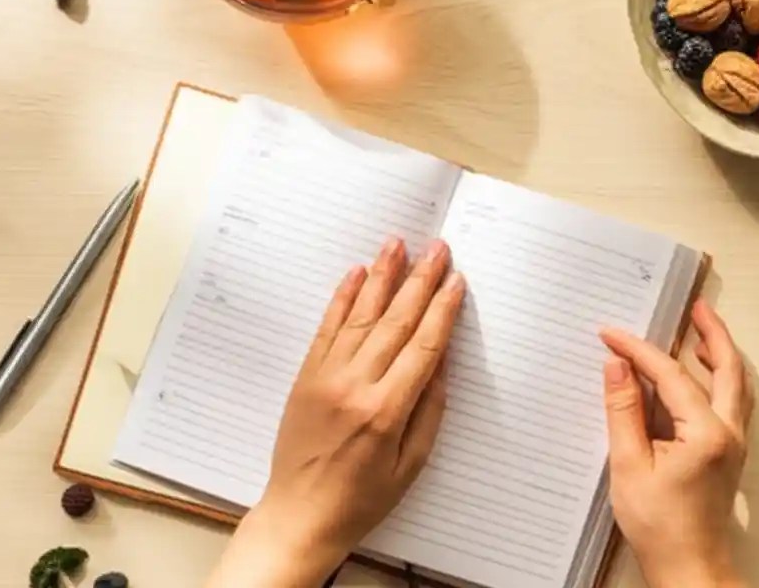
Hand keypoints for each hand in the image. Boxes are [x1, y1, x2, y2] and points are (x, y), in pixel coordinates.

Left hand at [206, 237, 465, 587]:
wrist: (300, 514)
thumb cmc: (362, 499)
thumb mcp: (411, 464)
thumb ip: (429, 409)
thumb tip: (441, 359)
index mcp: (387, 411)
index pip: (423, 346)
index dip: (443, 310)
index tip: (457, 280)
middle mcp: (355, 386)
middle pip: (394, 321)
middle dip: (419, 281)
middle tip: (437, 248)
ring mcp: (326, 377)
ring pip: (360, 315)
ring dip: (381, 276)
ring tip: (397, 244)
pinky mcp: (306, 376)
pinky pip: (327, 328)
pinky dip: (341, 298)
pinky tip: (356, 273)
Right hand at [600, 300, 752, 587]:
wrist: (690, 567)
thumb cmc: (660, 526)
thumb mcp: (630, 465)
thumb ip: (623, 410)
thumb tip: (616, 366)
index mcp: (706, 433)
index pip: (671, 375)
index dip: (638, 350)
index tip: (610, 334)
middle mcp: (729, 433)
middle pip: (727, 368)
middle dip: (712, 332)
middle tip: (696, 306)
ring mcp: (734, 444)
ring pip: (736, 384)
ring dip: (721, 353)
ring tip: (701, 331)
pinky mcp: (728, 454)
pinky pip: (732, 401)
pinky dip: (720, 377)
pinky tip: (702, 375)